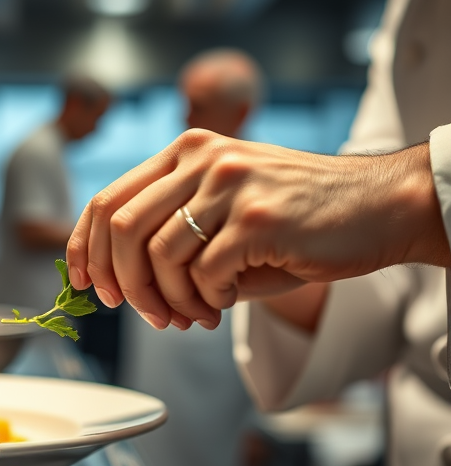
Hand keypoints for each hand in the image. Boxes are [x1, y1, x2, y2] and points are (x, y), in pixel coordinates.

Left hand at [66, 131, 447, 329]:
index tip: (84, 285)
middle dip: (122, 283)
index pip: (109, 198)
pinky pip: (205, 275)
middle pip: (121, 227)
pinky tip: (224, 305)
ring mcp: (230, 183)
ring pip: (158, 256)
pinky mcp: (257, 218)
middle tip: (144, 314)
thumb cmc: (302, 217)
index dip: (85, 247)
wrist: (381, 207)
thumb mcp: (229, 209)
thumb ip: (178, 236)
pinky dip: (206, 302)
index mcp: (187, 150)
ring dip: (167, 301)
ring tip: (192, 316)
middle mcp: (202, 157)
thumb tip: (126, 289)